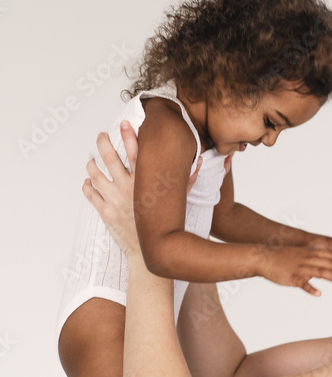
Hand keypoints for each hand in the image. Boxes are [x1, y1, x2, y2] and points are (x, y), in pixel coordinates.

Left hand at [81, 122, 202, 257]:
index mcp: (146, 184)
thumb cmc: (165, 225)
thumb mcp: (179, 201)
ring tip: (93, 159)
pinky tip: (90, 180)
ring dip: (92, 163)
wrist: (151, 251)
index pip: (136, 153)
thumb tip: (200, 160)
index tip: (124, 124)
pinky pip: (90, 193)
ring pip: (96, 174)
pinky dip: (87, 184)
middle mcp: (128, 189)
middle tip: (101, 136)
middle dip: (103, 142)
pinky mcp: (105, 212)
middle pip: (110, 158)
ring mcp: (114, 200)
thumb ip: (188, 180)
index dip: (128, 135)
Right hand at [255, 244, 331, 296]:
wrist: (265, 258)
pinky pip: (303, 284)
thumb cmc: (284, 257)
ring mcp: (300, 268)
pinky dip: (311, 289)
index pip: (331, 256)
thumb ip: (316, 258)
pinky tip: (319, 294)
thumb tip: (329, 264)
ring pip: (320, 272)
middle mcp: (308, 259)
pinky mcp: (292, 278)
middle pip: (329, 263)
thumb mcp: (302, 254)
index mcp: (311, 253)